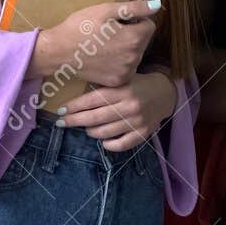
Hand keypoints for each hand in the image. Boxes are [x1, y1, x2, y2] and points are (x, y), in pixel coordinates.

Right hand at [32, 0, 160, 87]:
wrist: (58, 52)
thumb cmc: (80, 27)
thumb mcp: (106, 10)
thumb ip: (135, 8)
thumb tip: (158, 5)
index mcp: (134, 38)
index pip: (149, 25)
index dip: (135, 20)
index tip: (118, 21)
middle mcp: (134, 57)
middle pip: (143, 40)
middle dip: (131, 34)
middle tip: (108, 32)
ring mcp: (126, 72)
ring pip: (135, 54)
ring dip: (126, 48)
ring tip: (104, 45)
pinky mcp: (117, 81)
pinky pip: (127, 67)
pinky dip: (119, 62)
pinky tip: (104, 57)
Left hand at [60, 69, 176, 150]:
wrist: (165, 94)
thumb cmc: (138, 85)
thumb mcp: (122, 79)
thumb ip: (103, 86)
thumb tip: (76, 96)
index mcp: (123, 90)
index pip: (93, 100)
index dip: (74, 106)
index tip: (61, 110)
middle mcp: (129, 106)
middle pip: (95, 118)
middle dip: (74, 121)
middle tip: (62, 122)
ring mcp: (136, 122)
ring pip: (105, 133)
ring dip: (90, 132)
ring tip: (86, 128)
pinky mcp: (143, 133)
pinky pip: (120, 145)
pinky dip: (108, 144)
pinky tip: (103, 140)